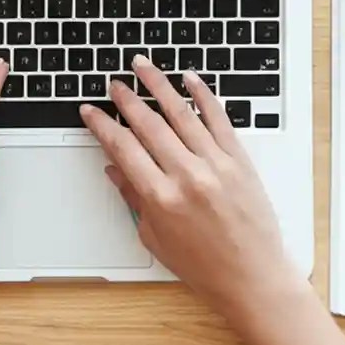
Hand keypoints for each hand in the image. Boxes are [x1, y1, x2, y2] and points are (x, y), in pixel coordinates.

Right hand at [80, 56, 307, 322]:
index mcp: (161, 198)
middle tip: (114, 84)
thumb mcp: (155, 238)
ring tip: (143, 66)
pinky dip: (203, 96)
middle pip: (148, 124)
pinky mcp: (239, 161)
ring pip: (181, 113)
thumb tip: (115, 169)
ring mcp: (216, 165)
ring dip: (158, 85)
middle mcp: (187, 176)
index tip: (91, 111)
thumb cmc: (205, 267)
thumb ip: (134, 199)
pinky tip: (190, 79)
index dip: (102, 125)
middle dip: (126, 99)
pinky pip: (219, 119)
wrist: (253, 278)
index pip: (123, 148)